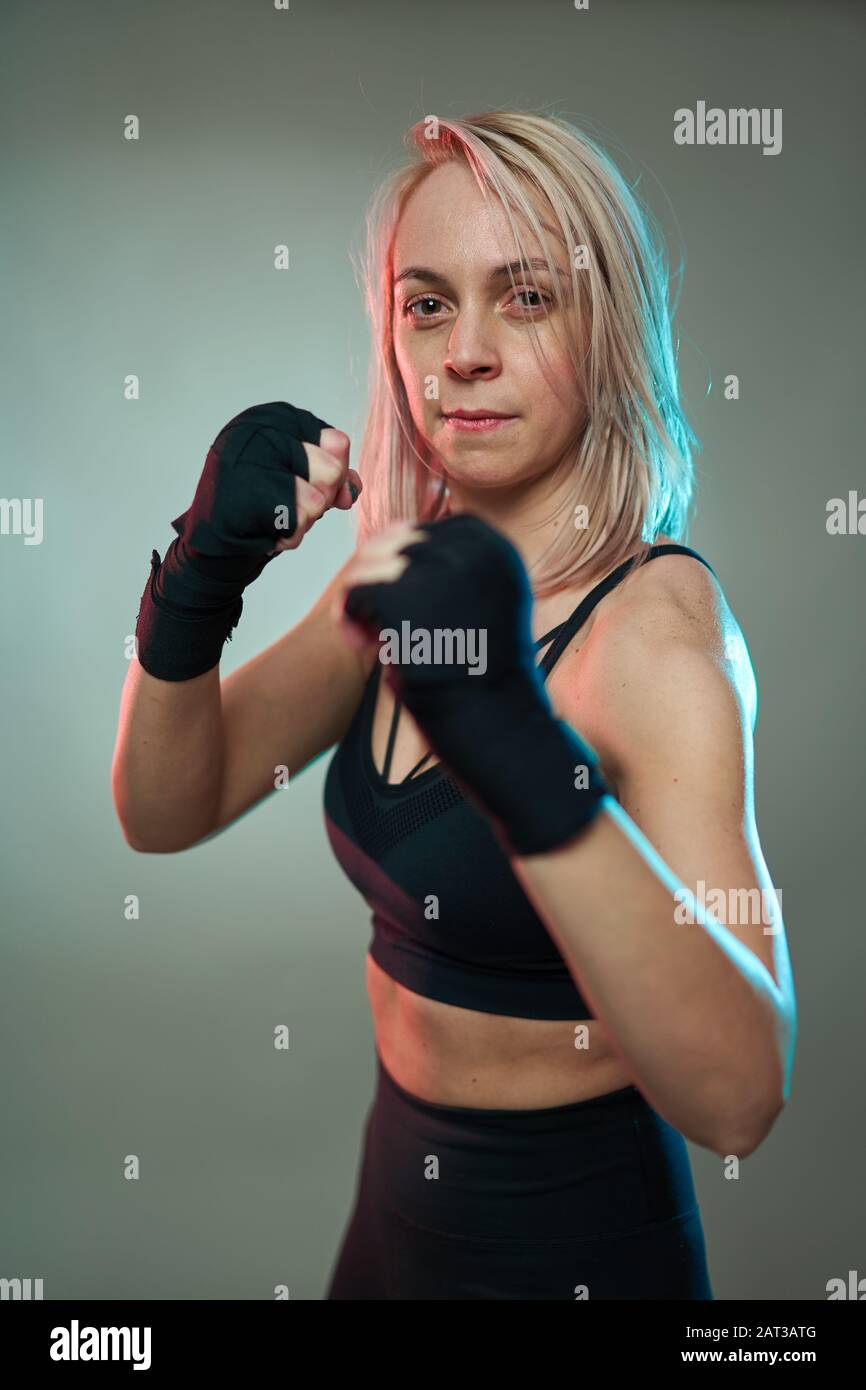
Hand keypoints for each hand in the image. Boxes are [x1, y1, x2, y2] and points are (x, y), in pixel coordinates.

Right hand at [172, 401, 361, 580]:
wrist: (212, 538)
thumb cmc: (260, 504)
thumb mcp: (300, 479)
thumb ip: (331, 474)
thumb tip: (352, 487)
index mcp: (274, 417)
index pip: (337, 443)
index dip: (335, 475)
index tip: (312, 485)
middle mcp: (259, 429)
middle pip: (332, 471)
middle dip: (321, 499)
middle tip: (291, 505)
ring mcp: (248, 459)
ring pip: (316, 501)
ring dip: (303, 522)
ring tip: (276, 516)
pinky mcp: (243, 492)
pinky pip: (295, 522)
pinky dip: (289, 536)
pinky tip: (268, 530)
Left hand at [333, 512, 607, 856]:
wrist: (495, 727)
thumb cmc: (480, 677)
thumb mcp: (484, 603)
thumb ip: (453, 569)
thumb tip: (392, 537)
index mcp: (495, 548)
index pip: (427, 532)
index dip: (403, 566)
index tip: (403, 607)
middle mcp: (473, 549)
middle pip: (396, 542)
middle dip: (379, 581)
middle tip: (378, 626)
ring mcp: (440, 571)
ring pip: (371, 563)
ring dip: (361, 599)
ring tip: (371, 637)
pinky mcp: (408, 598)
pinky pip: (356, 591)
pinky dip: (350, 618)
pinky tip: (365, 645)